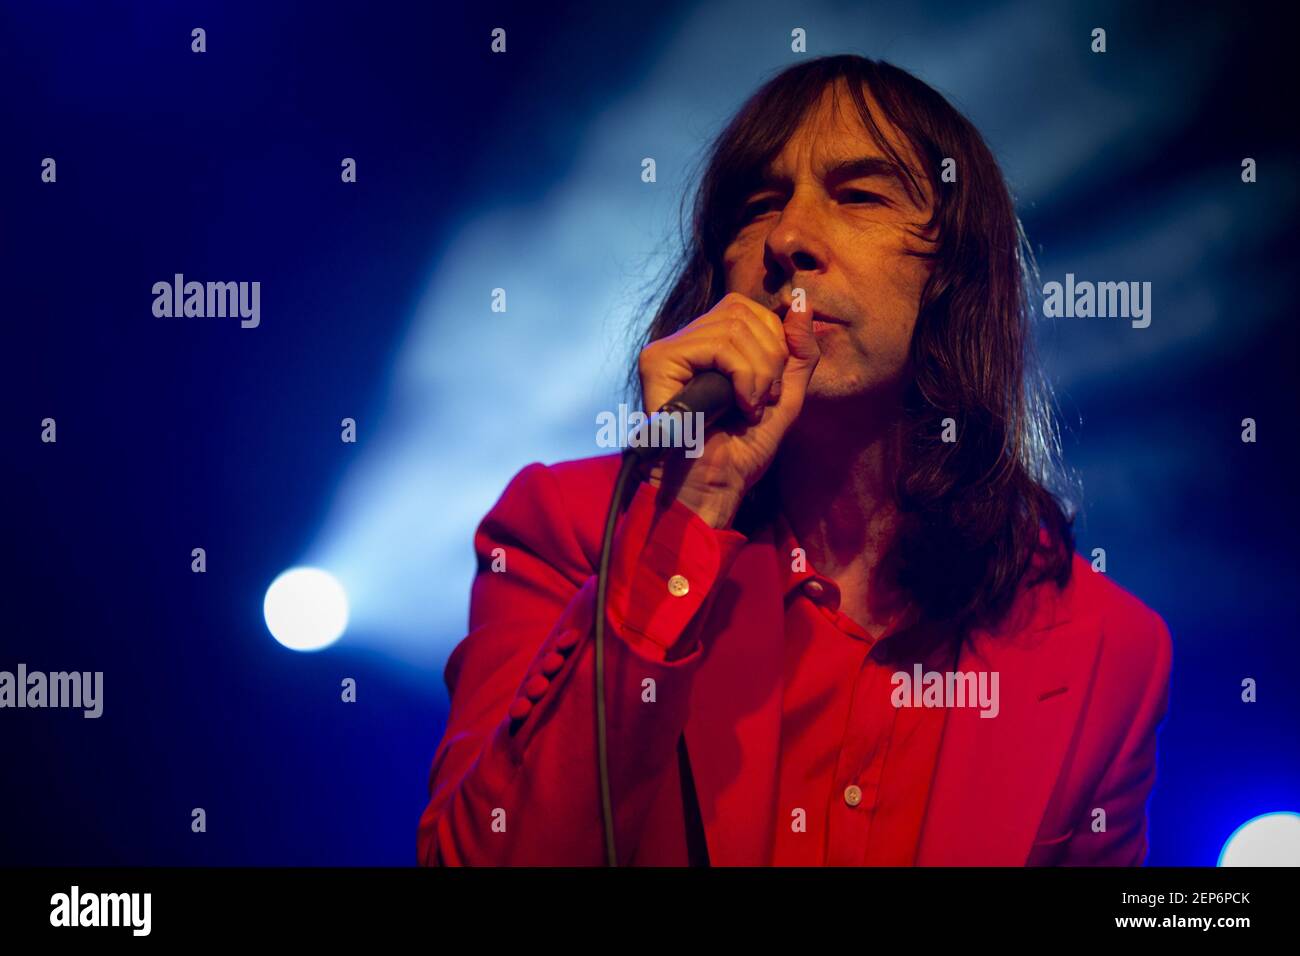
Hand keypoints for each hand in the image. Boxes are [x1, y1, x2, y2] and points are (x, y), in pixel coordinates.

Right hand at [637, 292, 820, 527]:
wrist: (715, 485)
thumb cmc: (742, 451)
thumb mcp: (784, 396)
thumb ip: (798, 351)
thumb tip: (801, 301)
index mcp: (708, 346)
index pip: (747, 310)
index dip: (774, 343)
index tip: (770, 391)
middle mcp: (684, 343)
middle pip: (742, 312)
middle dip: (771, 358)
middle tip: (762, 401)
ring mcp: (668, 350)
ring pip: (733, 327)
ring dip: (759, 372)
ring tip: (749, 407)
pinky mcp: (659, 361)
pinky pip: (720, 346)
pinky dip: (744, 376)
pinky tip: (739, 405)